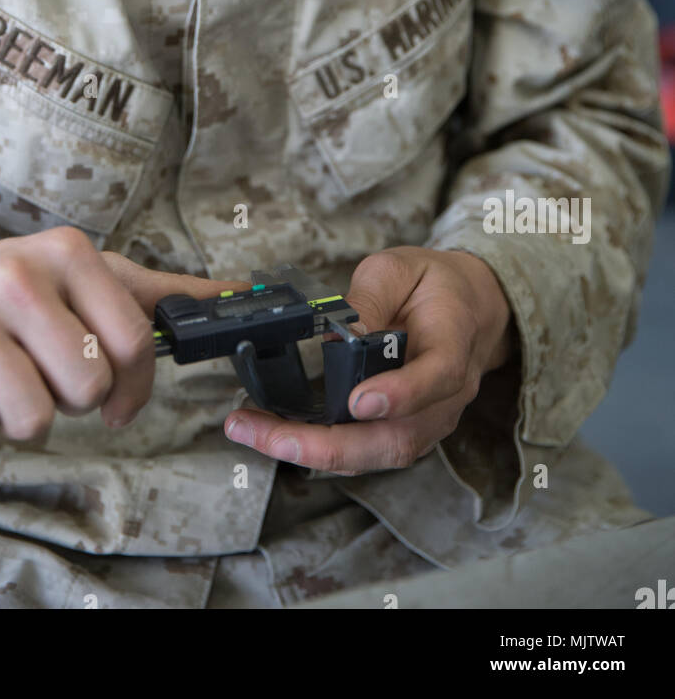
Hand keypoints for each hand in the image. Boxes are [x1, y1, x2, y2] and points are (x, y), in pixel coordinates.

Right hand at [0, 229, 248, 444]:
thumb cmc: (7, 291)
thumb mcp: (80, 277)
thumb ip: (155, 295)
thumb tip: (239, 293)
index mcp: (67, 252)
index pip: (134, 343)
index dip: (132, 389)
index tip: (116, 401)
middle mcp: (17, 274)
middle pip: (86, 388)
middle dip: (68, 401)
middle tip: (40, 377)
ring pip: (31, 417)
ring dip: (20, 418)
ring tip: (0, 382)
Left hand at [224, 247, 515, 474]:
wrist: (466, 306)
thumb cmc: (431, 284)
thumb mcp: (397, 269)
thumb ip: (368, 299)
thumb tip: (333, 333)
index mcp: (453, 342)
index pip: (438, 376)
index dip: (401, 394)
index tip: (358, 400)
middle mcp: (446, 395)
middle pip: (397, 437)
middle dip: (328, 445)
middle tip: (272, 434)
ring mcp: (427, 420)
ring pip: (377, 454)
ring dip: (314, 452)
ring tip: (256, 432)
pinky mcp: (404, 430)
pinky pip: (365, 452)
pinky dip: (320, 449)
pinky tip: (277, 434)